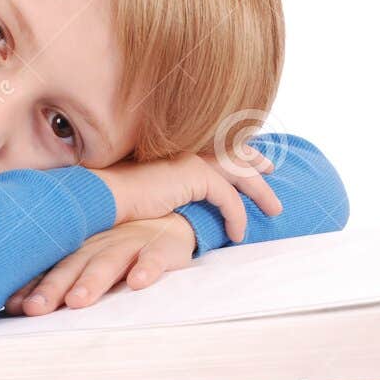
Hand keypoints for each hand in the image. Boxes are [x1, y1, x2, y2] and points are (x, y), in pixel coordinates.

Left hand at [4, 215, 197, 314]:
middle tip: (35, 309)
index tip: (13, 307)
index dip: (31, 286)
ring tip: (77, 301)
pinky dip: (147, 268)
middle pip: (73, 265)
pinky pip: (155, 257)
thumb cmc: (121, 248)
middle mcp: (100, 244)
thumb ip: (58, 280)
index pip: (51, 268)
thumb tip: (13, 308)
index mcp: (79, 249)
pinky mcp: (162, 246)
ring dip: (92, 281)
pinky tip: (137, 283)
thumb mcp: (90, 260)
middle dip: (53, 287)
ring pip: (108, 262)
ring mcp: (130, 244)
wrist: (171, 220)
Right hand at [93, 145, 280, 242]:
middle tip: (271, 170)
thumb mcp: (152, 189)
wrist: (106, 195)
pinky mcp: (195, 177)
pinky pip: (228, 199)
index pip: (216, 144)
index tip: (254, 158)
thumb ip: (171, 186)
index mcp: (177, 147)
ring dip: (260, 192)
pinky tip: (237, 235)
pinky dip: (237, 217)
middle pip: (233, 152)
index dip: (237, 149)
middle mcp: (187, 148)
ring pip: (239, 174)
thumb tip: (179, 196)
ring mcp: (192, 159)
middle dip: (255, 161)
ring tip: (274, 210)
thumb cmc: (120, 197)